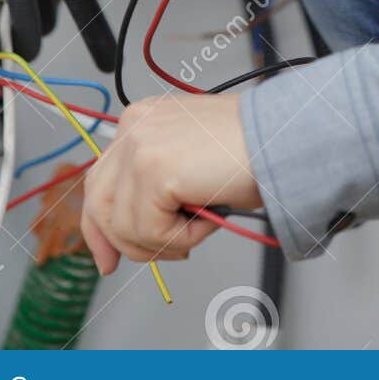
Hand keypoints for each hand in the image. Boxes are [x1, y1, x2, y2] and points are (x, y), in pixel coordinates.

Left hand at [81, 93, 261, 271]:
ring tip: (201, 224)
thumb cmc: (248, 150)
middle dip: (120, 243)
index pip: (100, 181)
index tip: (108, 257)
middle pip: (100, 203)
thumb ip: (154, 182)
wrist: (279, 137)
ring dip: (166, 241)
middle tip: (144, 260)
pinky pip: (151, 232)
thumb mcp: (187, 161)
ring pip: (125, 227)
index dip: (100, 225)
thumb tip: (129, 229)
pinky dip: (182, 239)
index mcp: (141, 119)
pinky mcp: (153, 170)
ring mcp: (139, 147)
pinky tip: (208, 219)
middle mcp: (134, 126)